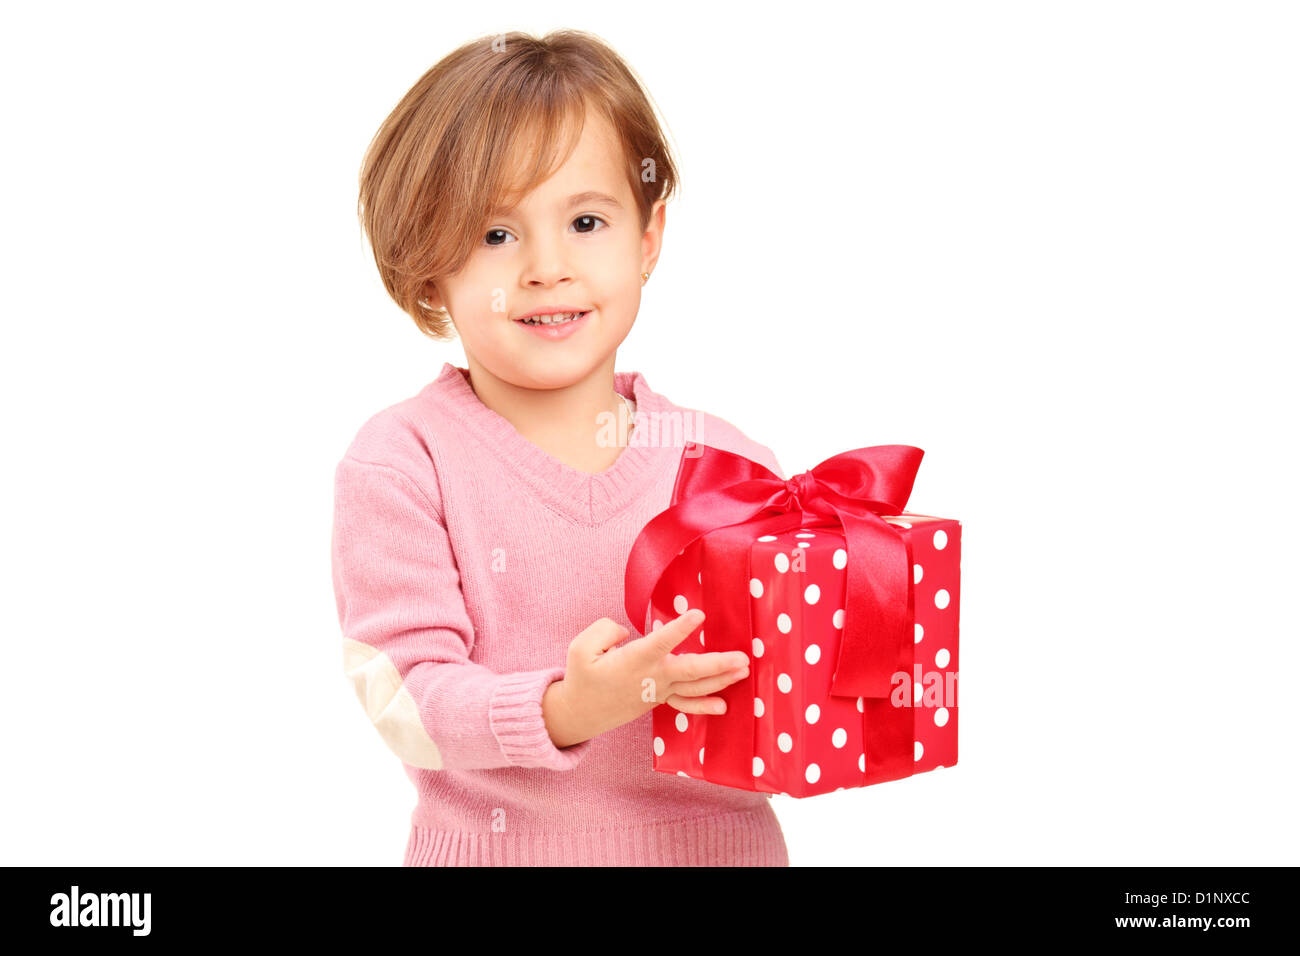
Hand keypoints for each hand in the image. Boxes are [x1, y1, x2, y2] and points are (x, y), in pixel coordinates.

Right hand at [546, 610, 749, 746]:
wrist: (580, 713)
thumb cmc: (581, 676)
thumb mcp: (581, 647)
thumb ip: (605, 630)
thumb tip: (627, 632)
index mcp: (633, 660)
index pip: (661, 642)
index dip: (680, 629)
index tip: (699, 615)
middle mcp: (651, 677)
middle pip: (689, 671)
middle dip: (717, 664)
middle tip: (742, 658)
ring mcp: (658, 692)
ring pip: (693, 687)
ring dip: (720, 680)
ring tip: (743, 670)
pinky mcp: (659, 700)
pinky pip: (685, 704)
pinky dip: (704, 706)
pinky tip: (723, 706)